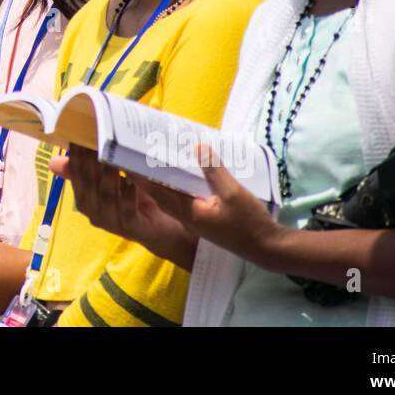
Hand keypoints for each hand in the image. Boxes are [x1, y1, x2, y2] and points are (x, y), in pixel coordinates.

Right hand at [49, 148, 197, 268]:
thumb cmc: (135, 199)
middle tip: (99, 139)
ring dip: (109, 176)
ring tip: (114, 158)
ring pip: (105, 196)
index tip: (81, 132)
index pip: (75, 173)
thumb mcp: (112, 181)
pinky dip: (128, 196)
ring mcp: (111, 222)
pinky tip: (133, 183)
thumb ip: (92, 168)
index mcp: (85, 197)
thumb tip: (53, 159)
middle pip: (87, 183)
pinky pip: (127, 212)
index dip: (76, 154)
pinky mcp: (131, 229)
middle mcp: (93, 211)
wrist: (163, 230)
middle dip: (91, 161)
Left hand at [138, 142, 285, 267]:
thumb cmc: (249, 222)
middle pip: (160, 194)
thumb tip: (197, 146)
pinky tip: (184, 177)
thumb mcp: (232, 193)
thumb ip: (213, 171)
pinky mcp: (206, 220)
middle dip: (147, 176)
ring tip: (157, 161)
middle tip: (138, 155)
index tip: (126, 160)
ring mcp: (196, 220)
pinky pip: (184, 200)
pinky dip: (178, 187)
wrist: (267, 248)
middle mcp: (187, 217)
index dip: (140, 176)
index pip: (156, 190)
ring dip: (162, 181)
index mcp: (188, 211)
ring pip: (171, 198)